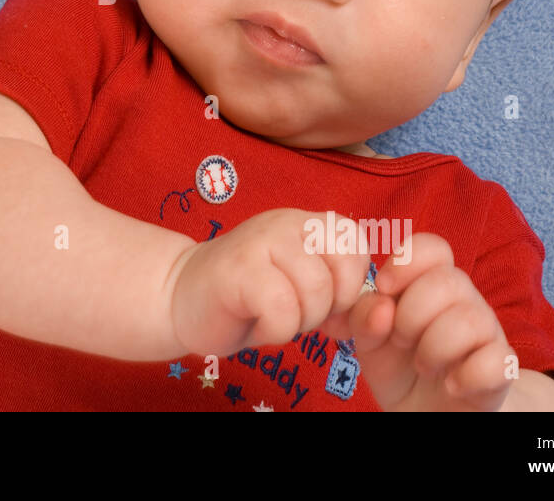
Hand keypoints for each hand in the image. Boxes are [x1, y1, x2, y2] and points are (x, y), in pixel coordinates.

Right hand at [167, 208, 369, 356]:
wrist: (178, 298)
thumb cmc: (246, 300)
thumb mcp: (302, 291)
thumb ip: (339, 295)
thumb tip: (375, 313)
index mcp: (306, 223)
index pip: (356, 245)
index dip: (348, 285)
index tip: (320, 302)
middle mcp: (286, 222)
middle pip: (342, 273)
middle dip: (325, 309)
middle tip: (293, 312)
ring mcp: (261, 240)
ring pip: (316, 292)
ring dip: (297, 322)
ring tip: (270, 316)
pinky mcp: (238, 269)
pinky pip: (283, 309)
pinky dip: (274, 330)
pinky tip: (255, 323)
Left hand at [321, 232, 515, 410]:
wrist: (425, 410)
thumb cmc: (397, 363)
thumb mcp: (368, 340)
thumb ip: (363, 317)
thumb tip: (382, 305)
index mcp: (428, 282)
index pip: (433, 248)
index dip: (407, 262)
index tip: (384, 289)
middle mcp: (463, 300)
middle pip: (450, 280)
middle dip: (413, 314)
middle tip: (401, 340)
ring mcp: (487, 332)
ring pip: (471, 320)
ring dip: (434, 347)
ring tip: (422, 366)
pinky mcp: (501, 368)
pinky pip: (497, 360)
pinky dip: (466, 376)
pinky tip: (450, 385)